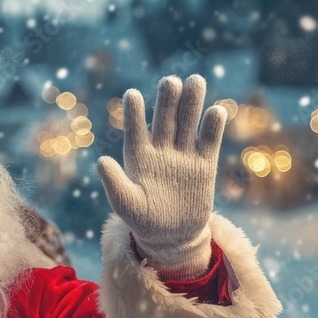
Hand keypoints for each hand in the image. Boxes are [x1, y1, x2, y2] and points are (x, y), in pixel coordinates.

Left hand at [97, 74, 225, 279]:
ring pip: (188, 123)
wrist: (172, 236)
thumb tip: (100, 161)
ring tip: (196, 81)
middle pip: (165, 119)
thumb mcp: (126, 205)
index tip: (132, 94)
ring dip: (192, 103)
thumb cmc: (144, 220)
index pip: (135, 130)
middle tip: (170, 81)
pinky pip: (208, 141)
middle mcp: (161, 150)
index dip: (134, 113)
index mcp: (138, 156)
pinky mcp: (204, 165)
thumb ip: (115, 184)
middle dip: (167, 100)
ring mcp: (183, 155)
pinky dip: (212, 126)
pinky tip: (217, 110)